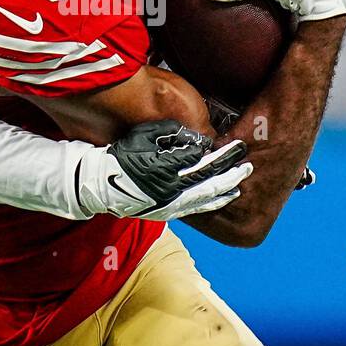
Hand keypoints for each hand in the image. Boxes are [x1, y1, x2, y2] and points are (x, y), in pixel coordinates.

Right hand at [78, 120, 251, 220]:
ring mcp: (169, 204)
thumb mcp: (143, 135)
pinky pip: (196, 208)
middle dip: (231, 170)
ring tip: (241, 179)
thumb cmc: (120, 155)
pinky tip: (224, 197)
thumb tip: (194, 136)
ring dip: (226, 188)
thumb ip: (169, 133)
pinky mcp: (166, 213)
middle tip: (246, 161)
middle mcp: (170, 189)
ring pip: (206, 197)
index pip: (200, 160)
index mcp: (165, 168)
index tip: (232, 145)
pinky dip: (212, 202)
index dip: (219, 153)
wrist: (99, 184)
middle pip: (209, 180)